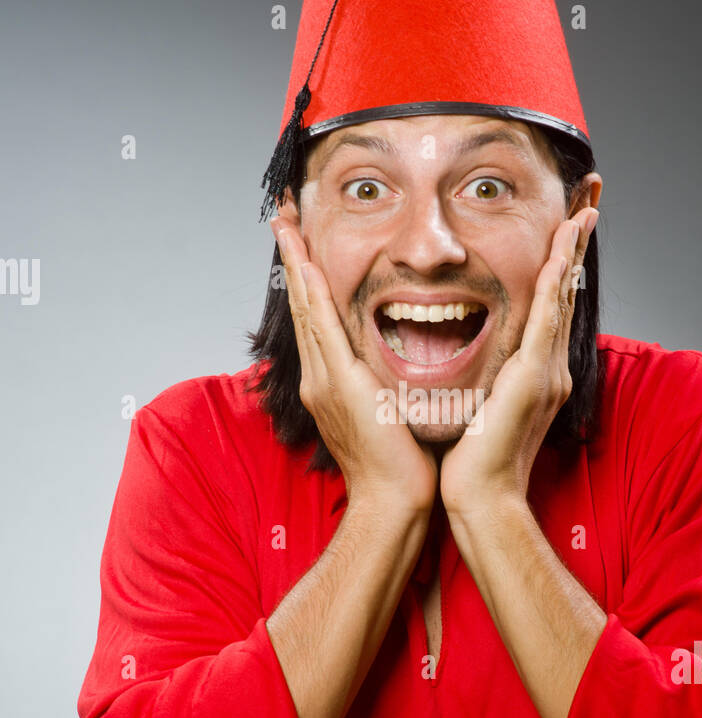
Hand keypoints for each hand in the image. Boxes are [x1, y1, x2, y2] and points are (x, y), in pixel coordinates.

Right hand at [270, 204, 439, 516]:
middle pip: (303, 305)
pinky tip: (307, 267)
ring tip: (286, 224)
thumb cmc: (402, 464)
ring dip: (297, 264)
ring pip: (307, 310)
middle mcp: (321, 377)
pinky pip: (323, 331)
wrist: (394, 502)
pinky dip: (312, 297)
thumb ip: (389, 383)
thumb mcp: (393, 411)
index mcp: (332, 382)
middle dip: (293, 257)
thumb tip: (402, 363)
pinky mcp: (339, 385)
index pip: (318, 317)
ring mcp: (325, 381)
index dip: (308, 276)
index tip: (303, 239)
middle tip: (283, 215)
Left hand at [439, 206, 597, 518]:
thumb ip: (485, 380)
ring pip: (560, 299)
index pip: (549, 308)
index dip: (558, 268)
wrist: (483, 496)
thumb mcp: (481, 407)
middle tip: (586, 204)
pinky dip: (554, 284)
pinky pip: (547, 320)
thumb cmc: (473, 461)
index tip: (563, 232)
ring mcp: (546, 371)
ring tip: (580, 214)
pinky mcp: (535, 377)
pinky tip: (560, 254)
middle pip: (564, 295)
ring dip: (570, 253)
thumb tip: (468, 362)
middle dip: (575, 248)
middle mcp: (549, 368)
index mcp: (536, 373)